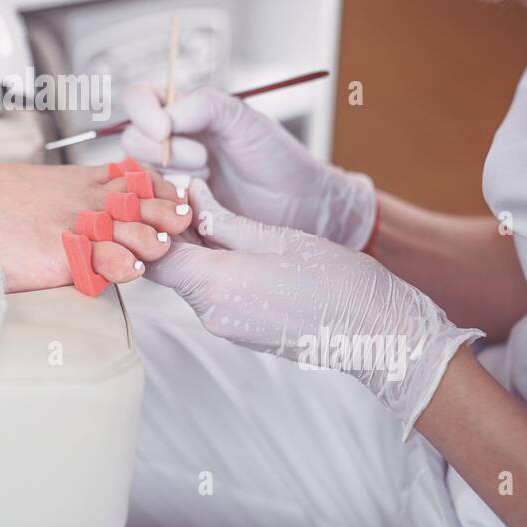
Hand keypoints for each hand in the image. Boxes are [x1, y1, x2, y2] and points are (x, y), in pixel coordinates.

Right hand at [119, 83, 375, 248]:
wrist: (301, 205)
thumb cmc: (278, 158)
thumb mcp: (242, 118)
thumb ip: (202, 105)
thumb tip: (164, 118)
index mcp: (185, 111)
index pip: (139, 98)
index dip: (142, 111)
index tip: (165, 128)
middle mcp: (172, 143)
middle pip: (132, 137)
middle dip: (164, 149)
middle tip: (204, 159)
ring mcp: (171, 178)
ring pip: (137, 172)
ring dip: (170, 175)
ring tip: (207, 181)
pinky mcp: (173, 211)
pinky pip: (149, 204)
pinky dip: (166, 202)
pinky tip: (196, 204)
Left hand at [147, 180, 482, 437]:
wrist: (376, 334)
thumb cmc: (336, 282)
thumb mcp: (275, 237)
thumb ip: (224, 220)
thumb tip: (193, 197)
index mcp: (215, 286)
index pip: (153, 254)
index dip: (150, 222)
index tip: (161, 193)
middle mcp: (210, 313)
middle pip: (166, 268)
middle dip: (167, 232)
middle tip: (180, 195)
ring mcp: (224, 326)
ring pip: (187, 280)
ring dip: (189, 249)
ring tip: (205, 213)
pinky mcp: (239, 331)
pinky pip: (209, 294)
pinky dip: (209, 267)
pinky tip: (227, 242)